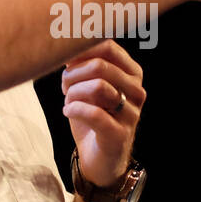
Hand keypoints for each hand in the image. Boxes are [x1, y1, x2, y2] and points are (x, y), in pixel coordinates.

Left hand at [61, 39, 143, 186]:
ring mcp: (131, 114)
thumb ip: (81, 64)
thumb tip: (64, 42)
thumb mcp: (88, 85)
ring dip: (74, 92)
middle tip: (65, 86)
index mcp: (132, 74)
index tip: (67, 62)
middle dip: (74, 74)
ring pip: (98, 87)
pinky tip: (68, 111)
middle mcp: (137, 91)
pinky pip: (94, 113)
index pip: (108, 47)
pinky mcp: (119, 134)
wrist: (100, 158)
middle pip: (100, 66)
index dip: (81, 50)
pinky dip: (74, 109)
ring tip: (68, 100)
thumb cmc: (93, 116)